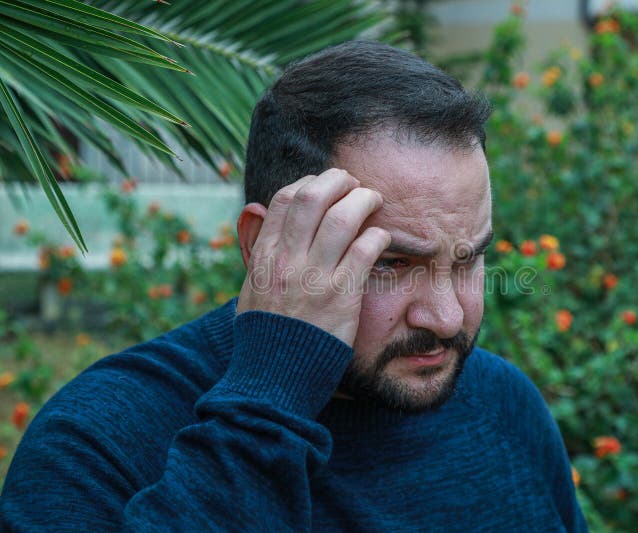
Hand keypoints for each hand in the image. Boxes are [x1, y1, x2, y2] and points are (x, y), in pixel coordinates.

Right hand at [236, 168, 390, 346]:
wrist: (273, 380)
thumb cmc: (266, 336)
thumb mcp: (251, 288)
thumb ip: (257, 250)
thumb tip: (254, 210)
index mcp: (264, 256)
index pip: (285, 199)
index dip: (311, 183)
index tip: (327, 187)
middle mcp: (286, 261)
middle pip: (314, 196)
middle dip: (339, 180)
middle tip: (356, 184)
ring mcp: (314, 278)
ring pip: (343, 217)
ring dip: (364, 201)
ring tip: (375, 202)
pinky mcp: (341, 297)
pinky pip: (365, 250)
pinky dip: (378, 235)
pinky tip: (383, 238)